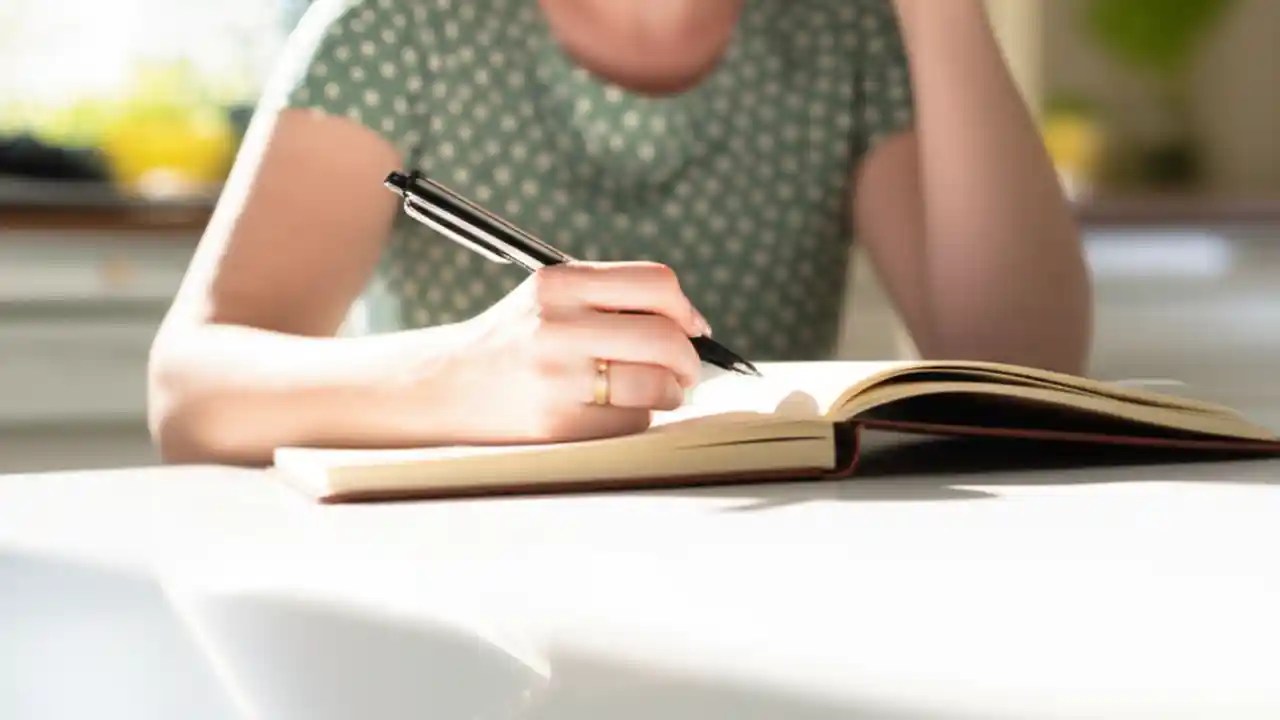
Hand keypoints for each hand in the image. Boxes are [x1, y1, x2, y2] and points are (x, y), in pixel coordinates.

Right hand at [402, 262, 710, 443]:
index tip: (695, 328)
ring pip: (655, 384)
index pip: (655, 283)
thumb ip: (610, 299)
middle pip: (664, 338)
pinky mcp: (557, 424)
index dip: (687, 309)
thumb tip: (691, 325)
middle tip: (686, 372)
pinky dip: (640, 419)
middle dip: (689, 360)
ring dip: (671, 394)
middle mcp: (557, 325)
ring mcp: (556, 377)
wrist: (444, 386)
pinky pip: (632, 421)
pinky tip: (619, 413)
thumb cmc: (514, 341)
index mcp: (559, 284)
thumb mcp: (548, 299)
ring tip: (659, 394)